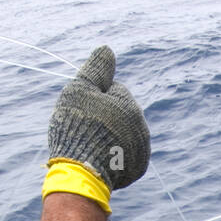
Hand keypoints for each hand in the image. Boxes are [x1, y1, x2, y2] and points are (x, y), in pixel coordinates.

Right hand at [48, 46, 150, 189]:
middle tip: (85, 129)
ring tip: (91, 145)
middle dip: (104, 118)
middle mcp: (142, 127)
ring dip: (110, 137)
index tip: (83, 110)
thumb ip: (96, 70)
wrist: (83, 170)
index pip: (113, 91)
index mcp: (130, 104)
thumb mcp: (81, 90)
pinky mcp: (138, 169)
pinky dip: (115, 155)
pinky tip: (100, 158)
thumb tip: (107, 50)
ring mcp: (142, 150)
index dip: (94, 98)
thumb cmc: (78, 126)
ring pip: (124, 135)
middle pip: (120, 114)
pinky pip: (126, 155)